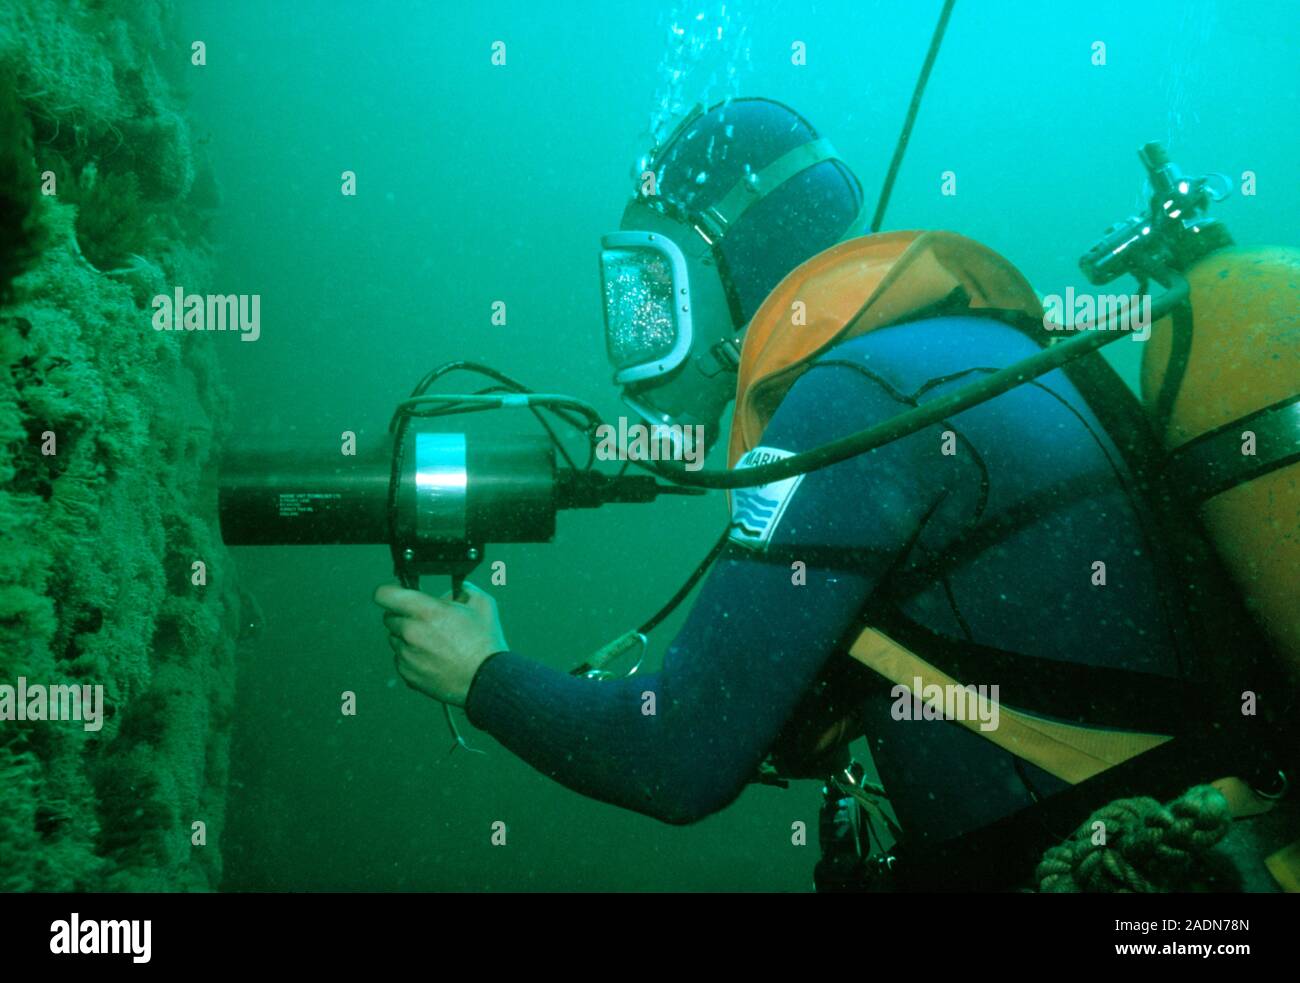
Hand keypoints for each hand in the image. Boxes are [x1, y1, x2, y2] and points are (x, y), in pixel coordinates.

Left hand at [373, 581, 507, 706]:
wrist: (487, 680)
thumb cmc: (485, 643)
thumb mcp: (482, 603)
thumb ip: (462, 590)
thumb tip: (452, 592)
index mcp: (426, 611)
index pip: (384, 594)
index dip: (389, 591)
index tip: (397, 594)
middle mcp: (411, 632)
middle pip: (389, 617)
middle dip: (404, 615)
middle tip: (424, 621)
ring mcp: (406, 655)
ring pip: (394, 639)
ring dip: (407, 637)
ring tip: (433, 643)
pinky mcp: (407, 673)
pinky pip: (400, 659)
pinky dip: (411, 657)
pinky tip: (432, 658)